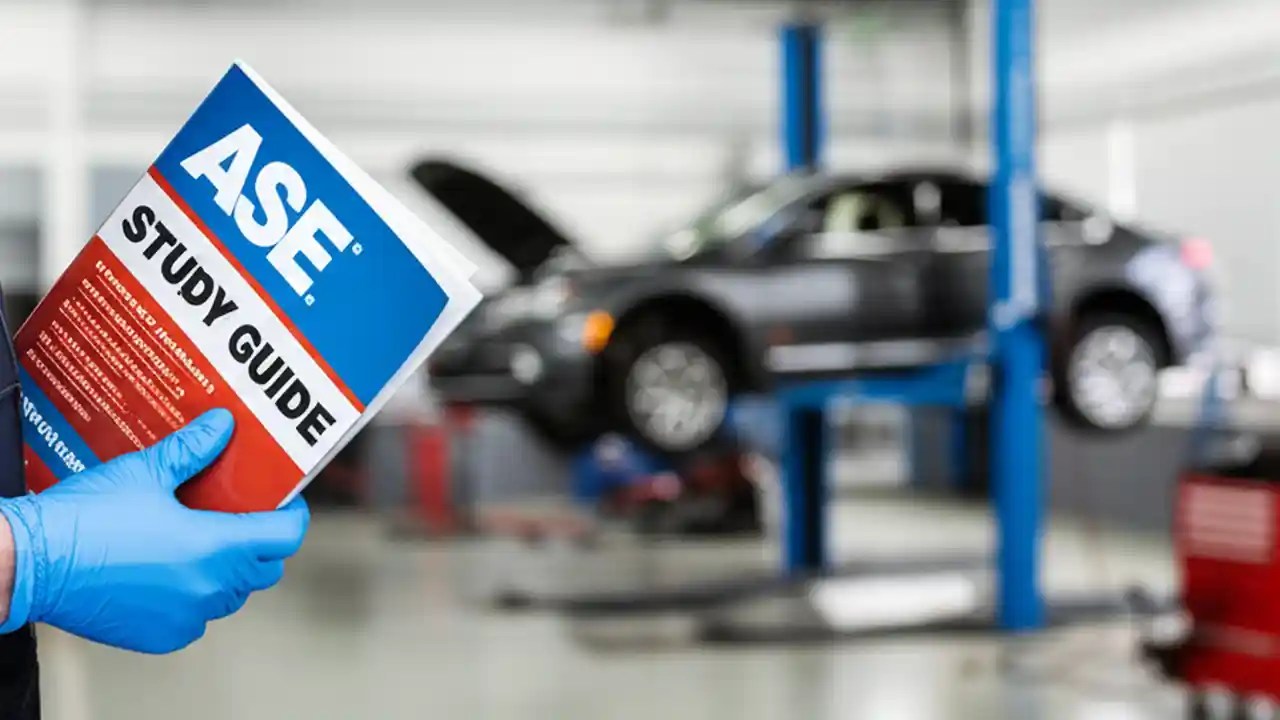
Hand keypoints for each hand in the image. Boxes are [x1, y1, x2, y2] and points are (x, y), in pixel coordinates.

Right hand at [0, 409, 308, 652]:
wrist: (31, 563)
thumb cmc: (83, 520)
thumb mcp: (146, 471)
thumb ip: (194, 450)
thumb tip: (223, 426)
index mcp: (216, 547)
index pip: (286, 536)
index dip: (291, 515)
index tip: (285, 502)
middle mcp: (209, 588)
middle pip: (266, 567)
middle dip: (262, 541)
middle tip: (242, 514)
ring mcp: (187, 616)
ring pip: (233, 594)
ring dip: (230, 569)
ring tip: (203, 538)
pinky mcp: (162, 636)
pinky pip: (198, 616)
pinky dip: (196, 595)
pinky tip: (172, 568)